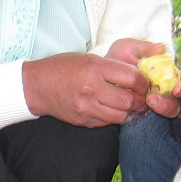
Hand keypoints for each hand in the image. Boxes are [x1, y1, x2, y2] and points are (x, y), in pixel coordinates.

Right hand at [22, 51, 146, 126]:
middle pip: (130, 101)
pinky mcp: (83, 120)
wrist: (37, 86)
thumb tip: (139, 74)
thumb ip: (113, 67)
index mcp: (95, 69)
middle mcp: (91, 89)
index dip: (143, 82)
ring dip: (128, 111)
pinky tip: (111, 109)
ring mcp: (86, 108)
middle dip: (140, 100)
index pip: (132, 78)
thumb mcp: (88, 59)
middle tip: (141, 96)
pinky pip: (107, 122)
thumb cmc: (63, 68)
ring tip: (127, 104)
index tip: (143, 82)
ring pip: (121, 116)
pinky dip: (113, 117)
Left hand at [108, 40, 180, 117]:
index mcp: (166, 74)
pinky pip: (149, 117)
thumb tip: (161, 48)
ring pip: (166, 111)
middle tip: (152, 99)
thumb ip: (143, 47)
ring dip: (160, 108)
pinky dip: (145, 114)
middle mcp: (163, 89)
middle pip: (176, 101)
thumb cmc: (117, 59)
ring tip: (146, 102)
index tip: (176, 89)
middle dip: (168, 103)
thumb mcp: (127, 48)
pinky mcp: (142, 112)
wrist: (99, 74)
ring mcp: (154, 102)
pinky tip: (135, 110)